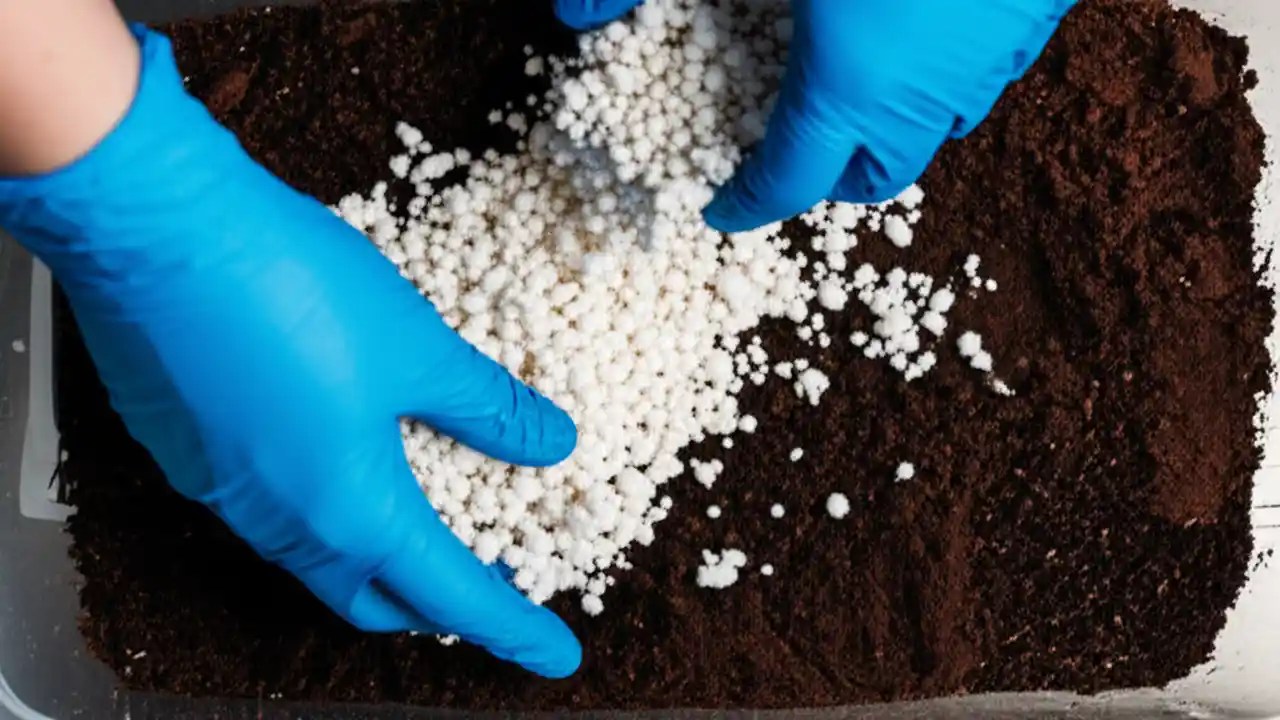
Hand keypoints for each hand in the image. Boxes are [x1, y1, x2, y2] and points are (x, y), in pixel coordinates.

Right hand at [0, 27, 580, 677]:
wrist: (158, 229)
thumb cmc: (293, 288)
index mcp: (351, 512)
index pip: (452, 598)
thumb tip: (552, 444)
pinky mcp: (189, 451)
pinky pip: (267, 511)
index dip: (512, 628)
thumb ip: (489, 408)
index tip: (555, 654)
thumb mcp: (420, 349)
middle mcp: (282, 523)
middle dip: (435, 604)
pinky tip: (338, 453)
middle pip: (373, 598)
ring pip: (315, 560)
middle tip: (487, 578)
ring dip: (374, 557)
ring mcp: (225, 493)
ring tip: (423, 516)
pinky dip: (320, 510)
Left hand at [556, 0, 1074, 231]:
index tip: (722, 206)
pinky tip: (925, 28)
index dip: (748, 202)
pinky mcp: (1041, 12)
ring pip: (942, 127)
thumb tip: (577, 15)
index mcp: (849, 81)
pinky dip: (948, 77)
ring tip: (859, 95)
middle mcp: (928, 88)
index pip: (789, 181)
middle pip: (877, 175)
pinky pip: (991, 72)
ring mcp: (994, 53)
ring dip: (893, 128)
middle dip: (830, 177)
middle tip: (795, 154)